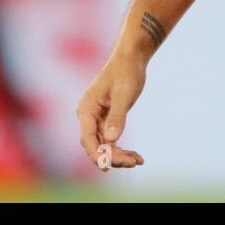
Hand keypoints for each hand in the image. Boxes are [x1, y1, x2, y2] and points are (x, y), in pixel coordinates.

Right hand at [76, 51, 146, 171]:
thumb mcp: (123, 93)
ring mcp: (96, 119)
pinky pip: (111, 141)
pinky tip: (137, 157)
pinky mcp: (106, 120)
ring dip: (119, 155)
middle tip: (133, 162)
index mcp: (86, 108)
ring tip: (138, 160)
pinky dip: (122, 149)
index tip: (107, 166)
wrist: (131, 58)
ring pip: (104, 146)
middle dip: (112, 156)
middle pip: (95, 145)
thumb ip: (117, 116)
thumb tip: (110, 140)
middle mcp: (88, 116)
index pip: (87, 137)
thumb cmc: (125, 71)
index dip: (96, 154)